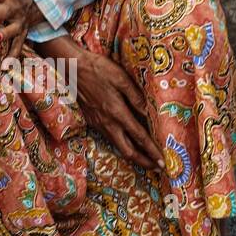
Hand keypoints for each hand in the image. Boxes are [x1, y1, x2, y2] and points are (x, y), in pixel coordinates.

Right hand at [72, 46, 163, 171]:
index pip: (139, 137)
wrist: (72, 68)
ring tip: (147, 158)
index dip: (152, 151)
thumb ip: (136, 97)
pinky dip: (123, 145)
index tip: (163, 162)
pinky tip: (129, 142)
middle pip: (128, 151)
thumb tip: (150, 113)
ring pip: (118, 147)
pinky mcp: (92, 121)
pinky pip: (110, 139)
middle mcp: (107, 123)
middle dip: (144, 162)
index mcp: (117, 113)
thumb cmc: (98, 69)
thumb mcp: (121, 78)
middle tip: (158, 167)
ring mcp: (98, 124)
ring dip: (134, 155)